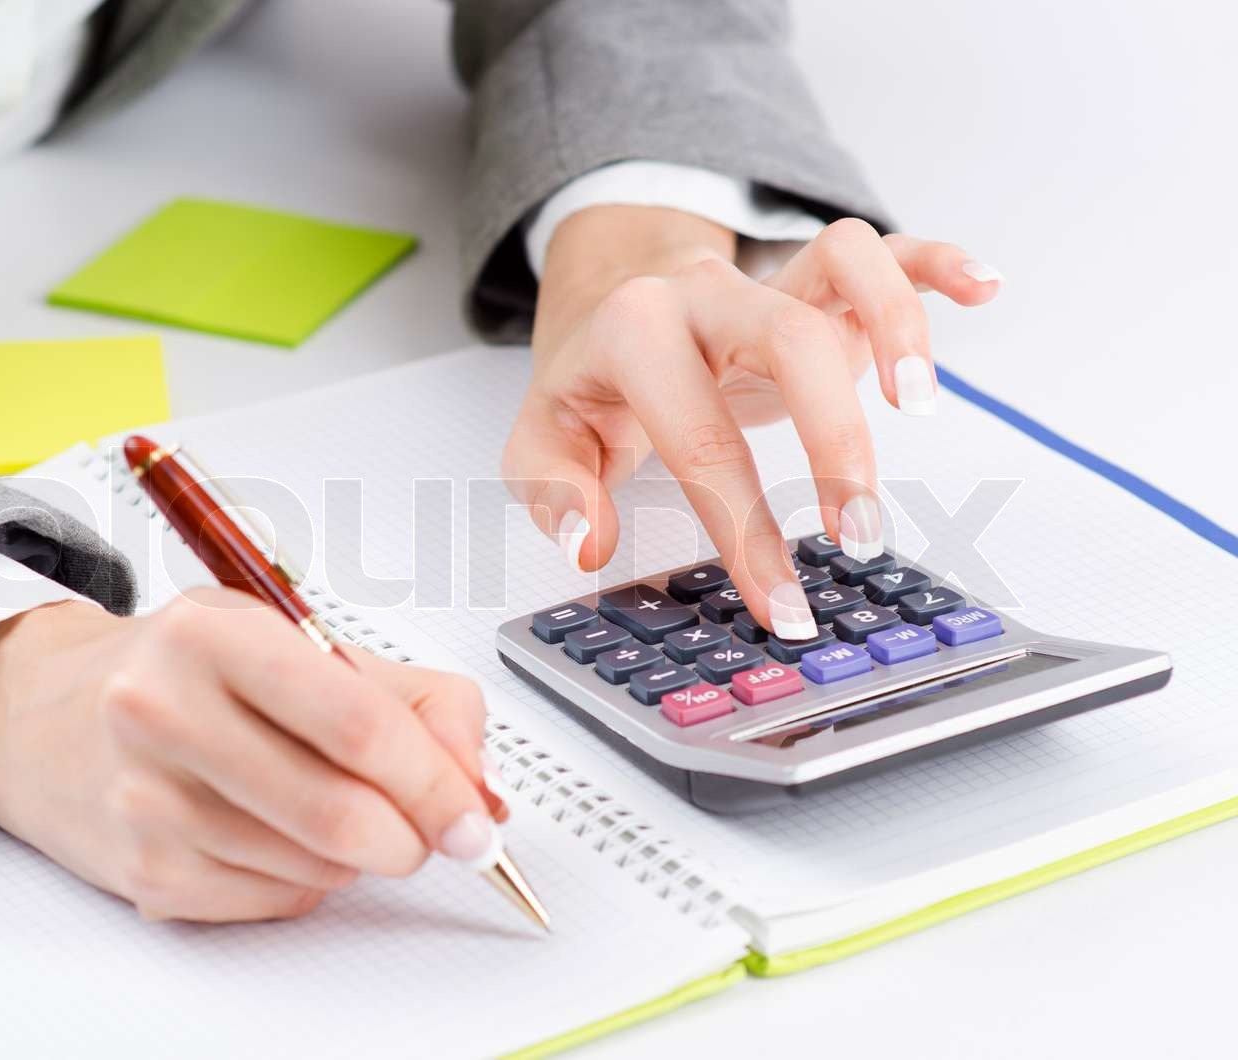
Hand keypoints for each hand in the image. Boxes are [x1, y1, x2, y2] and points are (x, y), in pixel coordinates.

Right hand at [0, 590, 497, 922]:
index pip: (358, 725)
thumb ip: (403, 694)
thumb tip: (474, 780)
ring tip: (335, 809)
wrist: (38, 716)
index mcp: (214, 637)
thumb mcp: (286, 638)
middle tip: (432, 832)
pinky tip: (280, 835)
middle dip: (413, 835)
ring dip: (360, 856)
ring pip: (317, 866)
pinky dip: (309, 881)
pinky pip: (276, 901)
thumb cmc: (179, 671)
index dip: (437, 782)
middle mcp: (165, 713)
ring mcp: (147, 800)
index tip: (474, 815)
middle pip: (341, 812)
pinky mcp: (143, 872)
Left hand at [508, 205, 1001, 636]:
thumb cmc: (592, 382)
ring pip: (845, 263)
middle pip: (786, 338)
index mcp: (635, 335)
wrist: (610, 299)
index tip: (783, 605)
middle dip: (833, 438)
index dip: (744, 531)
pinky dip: (935, 260)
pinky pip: (883, 248)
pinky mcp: (816, 277)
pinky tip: (981, 289)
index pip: (699, 439)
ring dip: (898, 326)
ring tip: (923, 406)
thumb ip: (553, 492)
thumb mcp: (542, 440)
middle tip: (857, 534)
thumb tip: (589, 542)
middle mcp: (709, 294)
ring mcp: (770, 277)